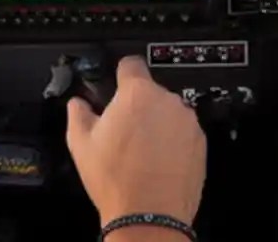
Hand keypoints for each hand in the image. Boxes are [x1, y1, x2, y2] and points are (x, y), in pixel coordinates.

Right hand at [66, 56, 205, 229]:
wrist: (150, 214)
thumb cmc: (117, 180)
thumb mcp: (82, 144)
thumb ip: (78, 114)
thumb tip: (77, 104)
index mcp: (137, 94)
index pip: (131, 64)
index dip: (121, 72)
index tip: (118, 82)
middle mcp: (167, 101)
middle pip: (150, 92)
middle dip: (137, 106)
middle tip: (123, 131)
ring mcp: (187, 121)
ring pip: (168, 112)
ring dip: (157, 123)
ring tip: (141, 152)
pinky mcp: (200, 140)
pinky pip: (183, 131)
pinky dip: (173, 141)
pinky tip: (158, 161)